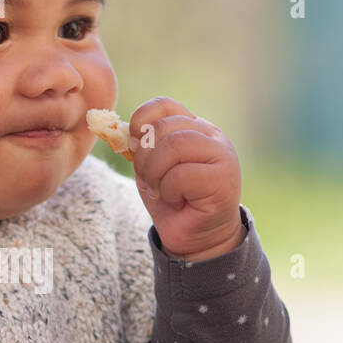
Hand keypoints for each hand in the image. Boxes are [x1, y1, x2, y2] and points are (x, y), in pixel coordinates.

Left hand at [128, 96, 243, 261]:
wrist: (196, 237)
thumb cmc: (173, 200)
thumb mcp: (150, 167)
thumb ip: (141, 147)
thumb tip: (119, 131)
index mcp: (194, 126)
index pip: (163, 105)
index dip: (140, 121)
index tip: (133, 145)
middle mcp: (212, 135)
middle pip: (164, 127)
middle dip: (144, 158)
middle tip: (148, 180)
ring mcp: (222, 155)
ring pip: (173, 146)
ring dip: (155, 174)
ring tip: (160, 190)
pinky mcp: (223, 179)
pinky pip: (181, 175)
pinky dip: (168, 191)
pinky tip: (177, 200)